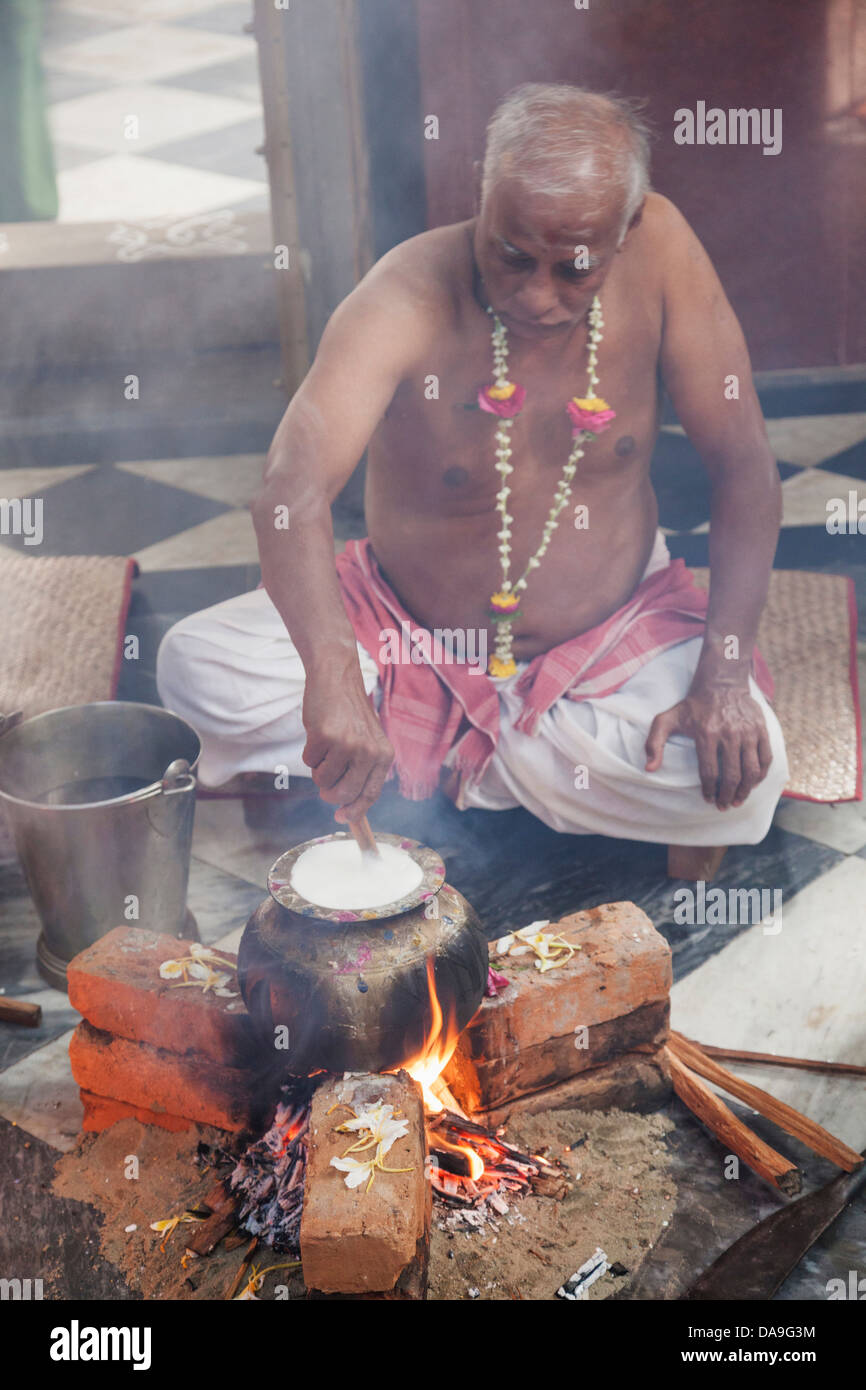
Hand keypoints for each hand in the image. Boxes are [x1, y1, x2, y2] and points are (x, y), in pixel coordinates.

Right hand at [301, 672, 393, 822]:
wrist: (336, 678)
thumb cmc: (349, 713)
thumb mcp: (367, 741)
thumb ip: (362, 771)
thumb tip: (347, 810)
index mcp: (384, 755)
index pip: (370, 794)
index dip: (354, 811)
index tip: (341, 817)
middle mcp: (368, 752)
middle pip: (343, 794)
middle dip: (329, 793)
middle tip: (324, 781)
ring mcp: (347, 744)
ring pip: (322, 781)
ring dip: (318, 769)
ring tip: (325, 746)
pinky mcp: (325, 736)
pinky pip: (308, 762)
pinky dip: (308, 753)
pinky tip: (318, 733)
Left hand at [644, 686, 772, 810]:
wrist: (721, 683)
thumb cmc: (692, 706)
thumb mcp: (666, 720)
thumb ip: (654, 743)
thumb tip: (649, 768)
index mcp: (706, 734)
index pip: (709, 771)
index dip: (710, 790)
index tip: (708, 799)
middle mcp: (729, 734)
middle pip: (732, 775)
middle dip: (728, 795)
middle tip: (724, 805)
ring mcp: (748, 732)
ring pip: (751, 770)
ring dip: (746, 790)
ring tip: (738, 800)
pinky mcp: (761, 729)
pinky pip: (766, 758)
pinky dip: (761, 775)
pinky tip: (753, 783)